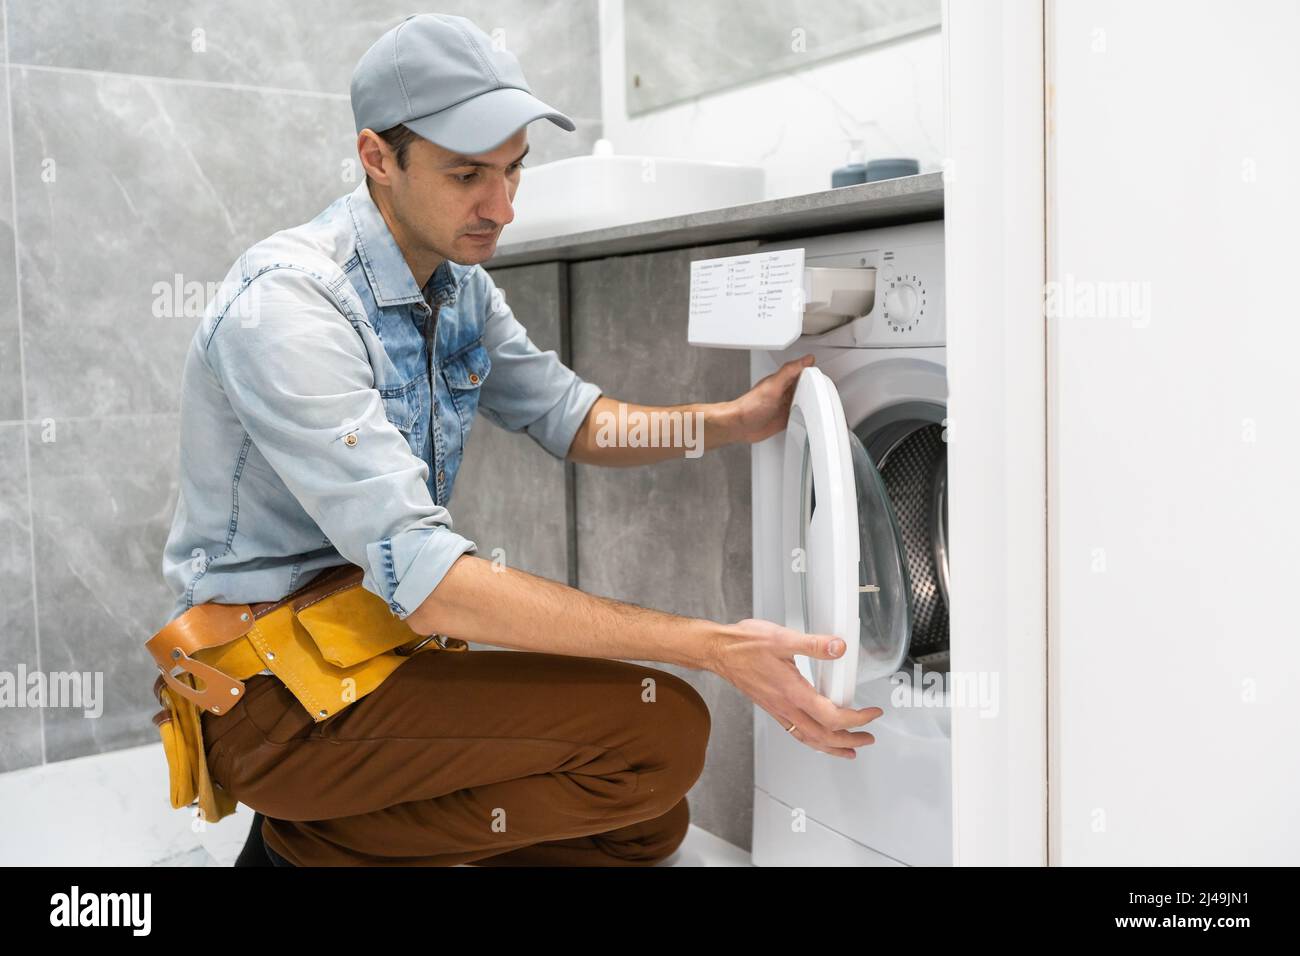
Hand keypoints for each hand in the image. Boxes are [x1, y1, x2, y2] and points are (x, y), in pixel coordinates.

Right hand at [709, 618, 882, 758]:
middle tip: (868, 737)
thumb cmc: (744, 645)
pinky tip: (817, 738)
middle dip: (850, 741)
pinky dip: (813, 741)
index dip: (856, 719)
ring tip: (849, 750)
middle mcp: (786, 707)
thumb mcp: (782, 638)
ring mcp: (778, 711)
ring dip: (832, 747)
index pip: (832, 717)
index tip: (871, 714)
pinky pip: (797, 734)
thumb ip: (814, 644)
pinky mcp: (772, 709)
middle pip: (823, 736)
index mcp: (793, 692)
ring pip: (809, 740)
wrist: (718, 651)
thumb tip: (839, 647)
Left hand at [721, 354, 815, 444]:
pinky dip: (806, 415)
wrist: (740, 426)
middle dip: (815, 386)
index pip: (802, 373)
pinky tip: (810, 416)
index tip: (824, 372)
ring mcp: (784, 406)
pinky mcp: (784, 419)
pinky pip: (799, 415)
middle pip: (805, 387)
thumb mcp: (773, 386)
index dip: (813, 371)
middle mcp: (785, 393)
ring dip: (811, 401)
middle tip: (827, 387)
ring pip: (803, 401)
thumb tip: (806, 359)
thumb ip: (789, 372)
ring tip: (823, 400)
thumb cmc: (750, 406)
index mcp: (783, 382)